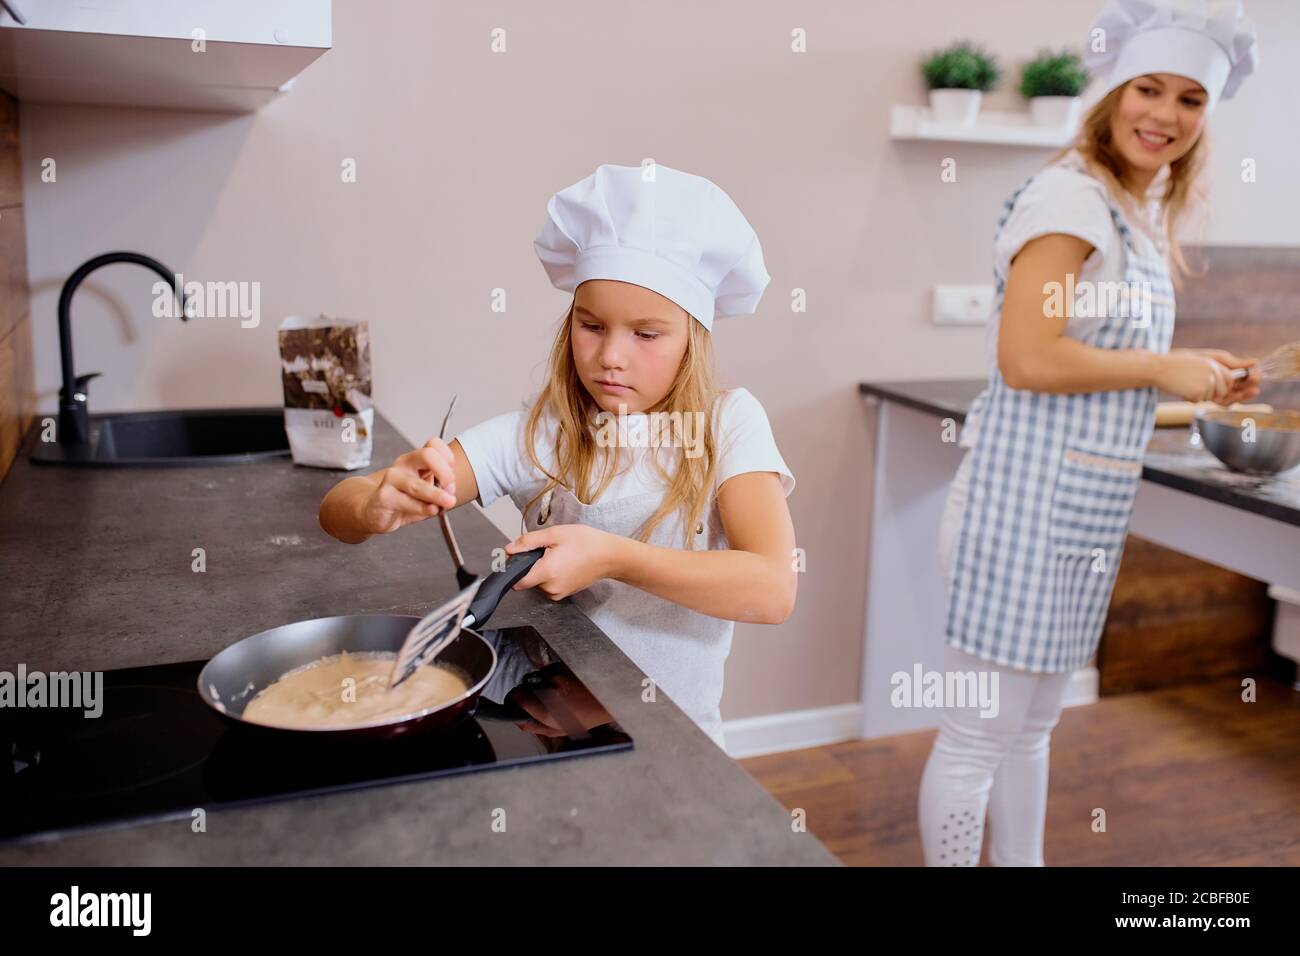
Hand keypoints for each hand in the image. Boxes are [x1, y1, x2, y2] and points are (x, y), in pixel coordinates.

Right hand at [358, 439, 456, 534]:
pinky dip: (422, 508)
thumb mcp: (426, 491)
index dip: (448, 459)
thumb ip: (439, 492)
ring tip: (447, 502)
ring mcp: (392, 479)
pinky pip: (406, 502)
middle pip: (427, 455)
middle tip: (450, 489)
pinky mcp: (384, 497)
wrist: (374, 511)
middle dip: (445, 473)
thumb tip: (450, 497)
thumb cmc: (403, 498)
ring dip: (436, 494)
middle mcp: (404, 464)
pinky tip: (431, 510)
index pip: (434, 445)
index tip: (451, 478)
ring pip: (416, 484)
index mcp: (416, 459)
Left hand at [504, 524, 620, 601]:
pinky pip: (548, 586)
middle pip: (527, 580)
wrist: (609, 556)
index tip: (519, 556)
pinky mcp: (564, 594)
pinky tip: (563, 564)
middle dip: (531, 565)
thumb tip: (509, 549)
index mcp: (547, 572)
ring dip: (541, 570)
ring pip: (537, 583)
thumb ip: (528, 542)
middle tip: (547, 550)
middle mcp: (551, 588)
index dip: (514, 568)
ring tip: (558, 556)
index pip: (516, 581)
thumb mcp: (555, 534)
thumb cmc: (586, 542)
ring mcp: (558, 593)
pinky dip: (550, 576)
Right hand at [506, 670, 612, 736]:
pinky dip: (551, 676)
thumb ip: (534, 726)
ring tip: (555, 691)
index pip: (516, 697)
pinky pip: (548, 670)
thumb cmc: (584, 716)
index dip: (514, 699)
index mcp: (546, 712)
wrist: (605, 699)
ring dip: (540, 683)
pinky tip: (563, 682)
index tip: (516, 700)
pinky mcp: (563, 667)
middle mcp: (549, 692)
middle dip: (526, 692)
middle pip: (524, 686)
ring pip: (536, 677)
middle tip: (537, 698)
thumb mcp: (558, 729)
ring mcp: (556, 677)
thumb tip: (518, 720)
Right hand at [1155, 349, 1236, 403]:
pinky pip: (1198, 401)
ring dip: (1197, 396)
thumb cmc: (1172, 365)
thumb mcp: (1196, 361)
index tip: (1216, 391)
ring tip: (1184, 386)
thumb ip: (1210, 369)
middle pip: (1223, 391)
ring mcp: (1207, 382)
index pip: (1230, 379)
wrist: (1158, 368)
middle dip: (1212, 395)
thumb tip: (1220, 382)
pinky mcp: (1199, 391)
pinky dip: (1188, 398)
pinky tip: (1180, 389)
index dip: (1224, 387)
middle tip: (1196, 391)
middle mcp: (1214, 372)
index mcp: (1213, 363)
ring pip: (1209, 397)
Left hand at [1184, 348, 1260, 405]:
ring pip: (1229, 399)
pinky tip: (1226, 396)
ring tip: (1241, 394)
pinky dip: (1222, 399)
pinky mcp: (1203, 399)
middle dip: (1247, 392)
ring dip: (1237, 398)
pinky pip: (1216, 402)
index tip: (1256, 375)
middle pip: (1240, 392)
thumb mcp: (1215, 359)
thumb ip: (1234, 363)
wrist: (1166, 367)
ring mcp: (1212, 393)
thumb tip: (1256, 362)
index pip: (1245, 379)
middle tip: (1254, 390)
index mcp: (1227, 374)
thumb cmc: (1191, 359)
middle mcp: (1221, 386)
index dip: (1253, 378)